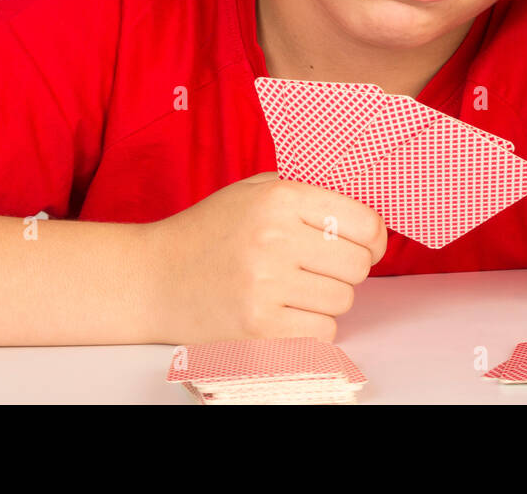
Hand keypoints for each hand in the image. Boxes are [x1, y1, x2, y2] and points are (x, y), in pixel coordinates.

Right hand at [146, 172, 387, 344]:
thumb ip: (308, 195)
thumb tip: (368, 219)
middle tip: (318, 267)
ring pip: (343, 301)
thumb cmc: (211, 232)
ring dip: (327, 299)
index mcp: (278, 199)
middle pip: (358, 265)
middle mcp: (274, 240)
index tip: (366, 244)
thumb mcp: (255, 192)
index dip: (373, 237)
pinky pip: (322, 334)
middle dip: (346, 268)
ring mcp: (265, 287)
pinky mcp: (258, 329)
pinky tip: (283, 311)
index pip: (362, 222)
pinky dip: (310, 327)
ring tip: (293, 288)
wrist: (153, 278)